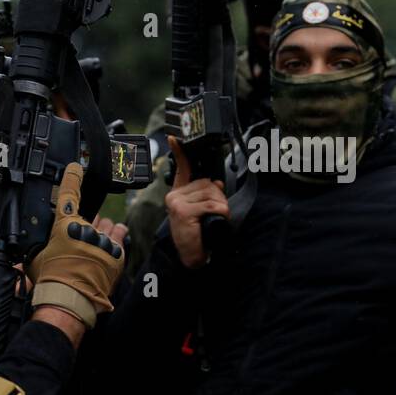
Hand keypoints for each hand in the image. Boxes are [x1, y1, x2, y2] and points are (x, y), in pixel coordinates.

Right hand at [27, 163, 126, 334]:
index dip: (72, 177)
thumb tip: (26, 246)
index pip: (70, 194)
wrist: (70, 299)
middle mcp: (86, 228)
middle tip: (78, 241)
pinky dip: (114, 240)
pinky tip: (108, 245)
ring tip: (94, 244)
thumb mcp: (36, 256)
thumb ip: (39, 243)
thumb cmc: (51, 280)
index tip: (75, 168)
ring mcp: (103, 240)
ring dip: (102, 231)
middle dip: (85, 225)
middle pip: (90, 216)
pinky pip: (120, 236)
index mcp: (65, 225)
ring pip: (107, 225)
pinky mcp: (117, 253)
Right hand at [165, 137, 229, 268]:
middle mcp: (174, 196)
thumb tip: (217, 182)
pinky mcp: (183, 211)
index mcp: (178, 193)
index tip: (174, 138)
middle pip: (206, 182)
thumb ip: (206, 195)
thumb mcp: (201, 211)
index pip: (180, 169)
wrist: (191, 256)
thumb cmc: (197, 234)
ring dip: (221, 205)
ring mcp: (177, 202)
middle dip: (218, 195)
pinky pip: (211, 204)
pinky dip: (220, 211)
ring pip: (211, 192)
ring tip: (215, 218)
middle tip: (217, 211)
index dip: (179, 152)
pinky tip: (215, 219)